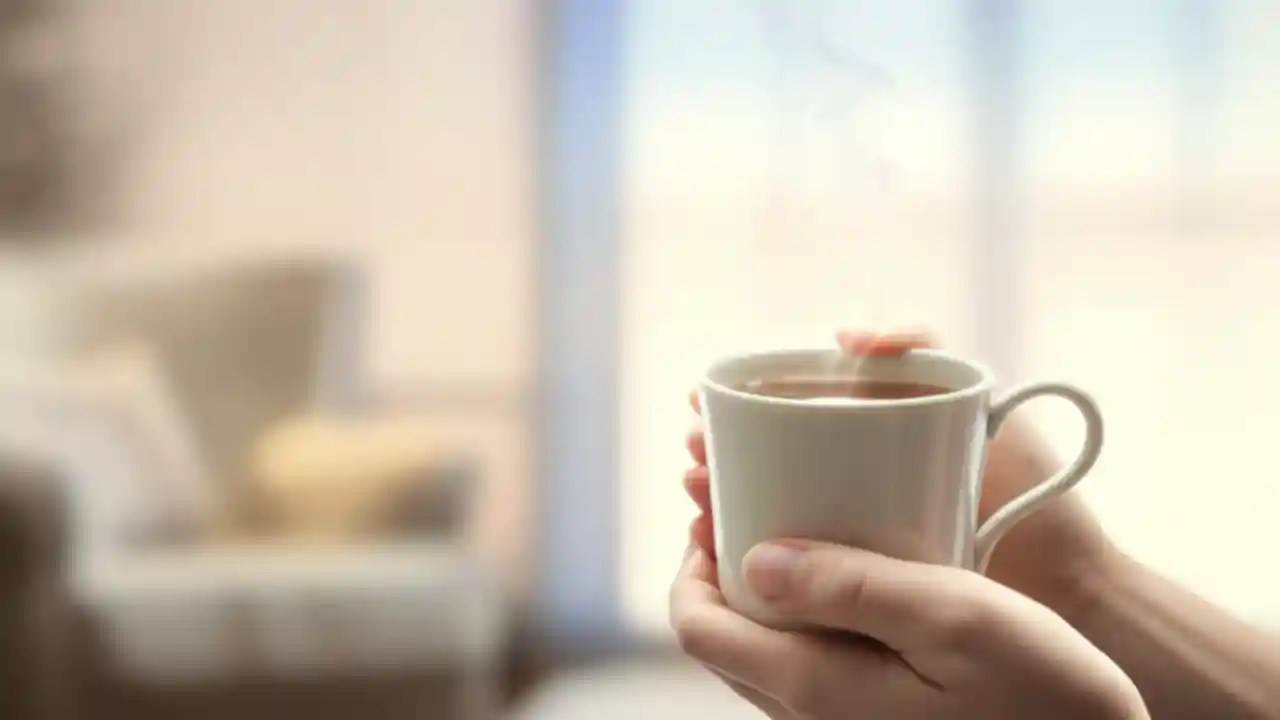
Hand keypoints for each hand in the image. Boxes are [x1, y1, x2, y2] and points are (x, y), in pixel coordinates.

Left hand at [671, 539, 1146, 718]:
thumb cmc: (1041, 693)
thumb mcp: (951, 616)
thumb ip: (847, 585)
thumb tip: (752, 559)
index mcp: (812, 686)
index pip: (695, 625)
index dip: (691, 562)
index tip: (724, 509)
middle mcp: (809, 719)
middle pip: (721, 639)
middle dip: (723, 570)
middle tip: (762, 507)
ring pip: (762, 656)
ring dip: (765, 596)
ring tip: (812, 537)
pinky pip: (808, 672)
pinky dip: (807, 623)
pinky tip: (860, 588)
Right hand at [684, 329, 1114, 618]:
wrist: (1070, 588)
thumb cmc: (1028, 487)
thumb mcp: (975, 402)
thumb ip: (921, 348)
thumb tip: (843, 333)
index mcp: (870, 434)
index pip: (782, 411)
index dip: (734, 406)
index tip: (698, 407)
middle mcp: (850, 482)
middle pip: (762, 461)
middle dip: (715, 455)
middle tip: (691, 455)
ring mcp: (850, 535)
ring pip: (764, 512)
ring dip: (719, 502)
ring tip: (698, 498)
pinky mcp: (854, 584)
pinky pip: (788, 567)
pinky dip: (747, 557)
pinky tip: (720, 550)